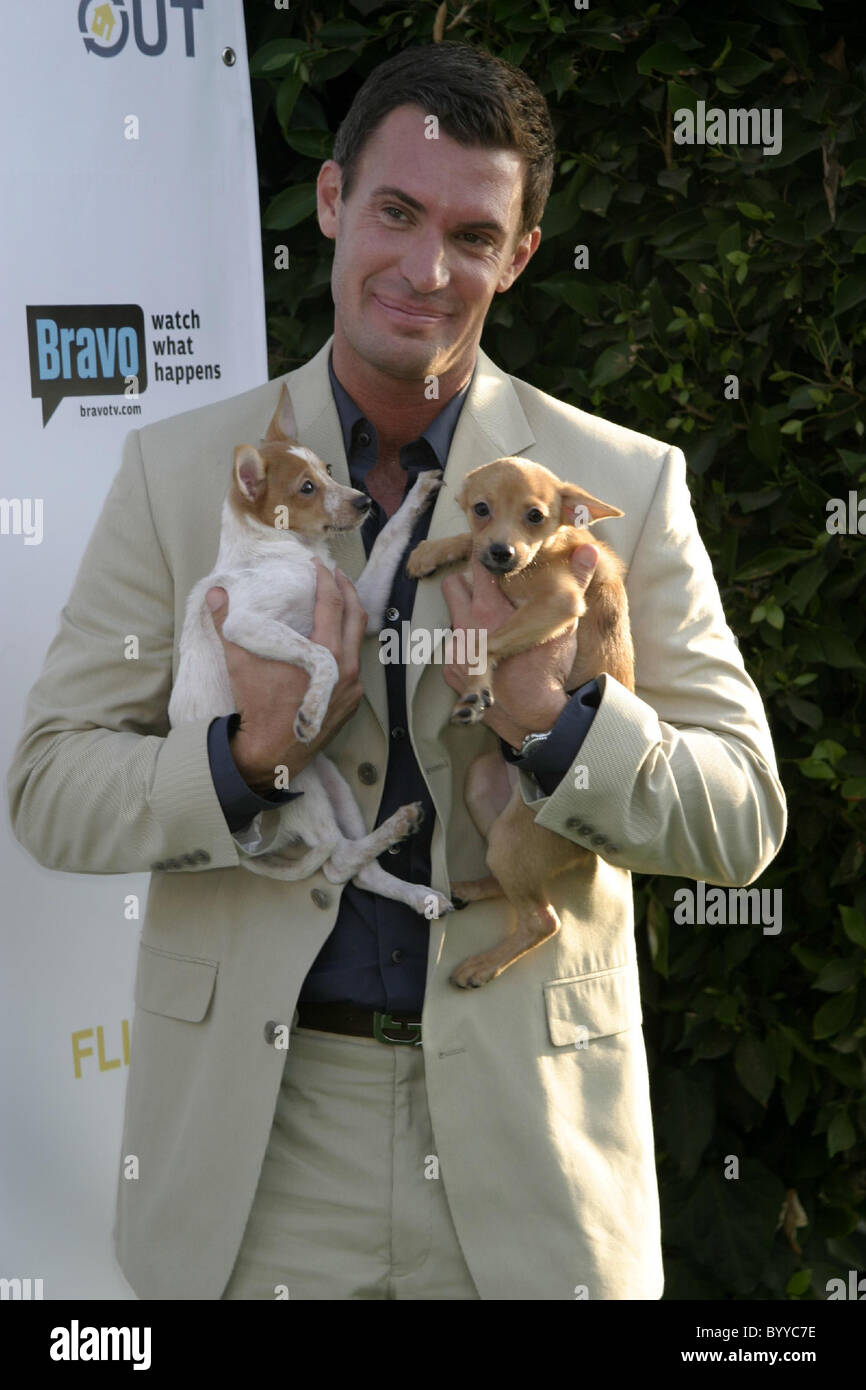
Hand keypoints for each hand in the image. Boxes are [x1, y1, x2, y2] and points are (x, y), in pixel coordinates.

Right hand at [206, 559, 365, 793]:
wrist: (271, 753)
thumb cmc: (257, 707)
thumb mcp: (240, 663)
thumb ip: (227, 624)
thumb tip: (215, 594)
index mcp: (324, 654)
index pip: (332, 604)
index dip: (326, 579)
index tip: (319, 564)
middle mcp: (346, 669)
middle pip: (356, 617)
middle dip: (347, 591)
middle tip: (336, 575)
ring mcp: (352, 688)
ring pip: (359, 642)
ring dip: (349, 619)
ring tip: (337, 605)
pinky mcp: (350, 703)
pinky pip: (355, 666)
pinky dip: (347, 647)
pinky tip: (333, 643)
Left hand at [441, 544, 598, 748]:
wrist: (534, 716)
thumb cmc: (550, 669)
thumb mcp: (565, 622)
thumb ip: (575, 582)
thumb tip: (589, 549)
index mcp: (489, 609)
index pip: (476, 566)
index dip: (487, 561)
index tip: (497, 565)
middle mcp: (465, 626)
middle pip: (453, 584)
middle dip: (467, 584)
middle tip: (489, 592)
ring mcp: (455, 649)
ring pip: (453, 617)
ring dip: (469, 616)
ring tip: (494, 627)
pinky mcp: (451, 671)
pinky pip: (454, 647)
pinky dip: (468, 646)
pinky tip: (490, 654)